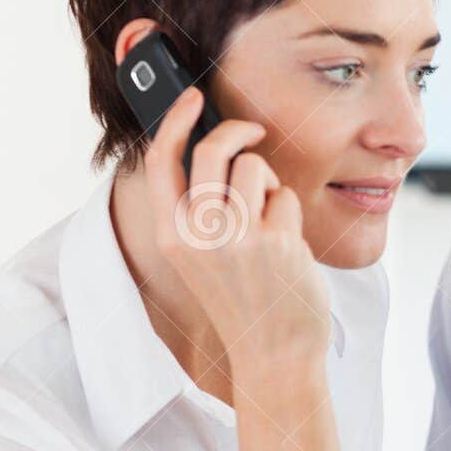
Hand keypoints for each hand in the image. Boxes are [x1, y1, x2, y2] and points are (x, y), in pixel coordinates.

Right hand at [144, 85, 328, 371]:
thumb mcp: (202, 256)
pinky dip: (289, 212)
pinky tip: (286, 245)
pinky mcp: (276, 240)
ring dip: (267, 184)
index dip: (176, 119)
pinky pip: (285, 196)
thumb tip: (217, 147)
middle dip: (238, 131)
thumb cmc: (243, 298)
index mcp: (172, 236)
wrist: (274, 352)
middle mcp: (199, 234)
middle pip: (214, 150)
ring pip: (254, 168)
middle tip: (253, 132)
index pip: (161, 160)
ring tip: (268, 219)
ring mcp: (238, 237)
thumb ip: (199, 208)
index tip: (193, 98)